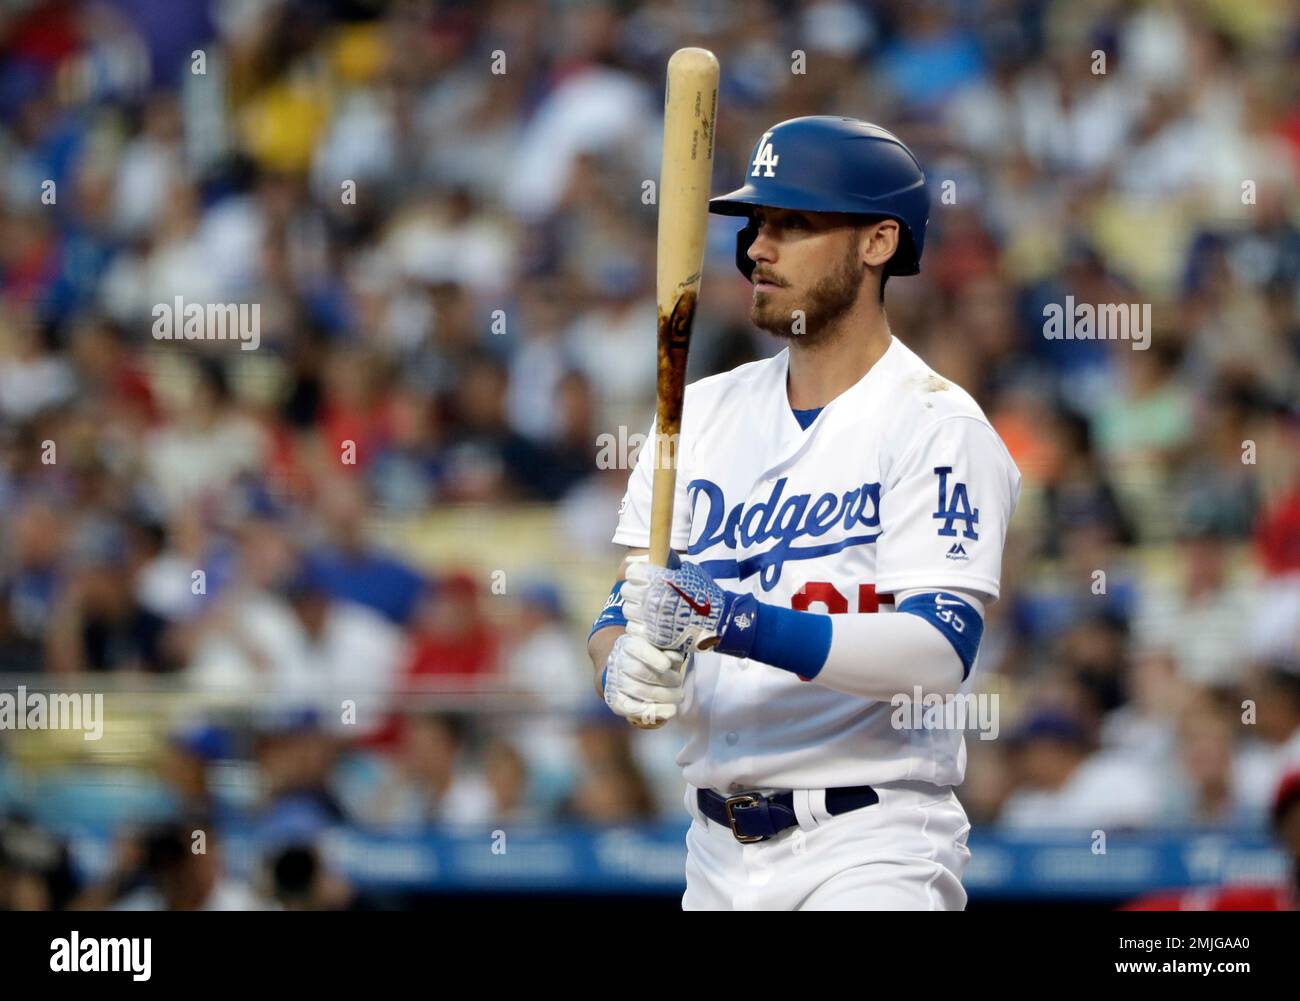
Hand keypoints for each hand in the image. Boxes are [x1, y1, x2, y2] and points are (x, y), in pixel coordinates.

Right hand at [602, 632, 686, 727]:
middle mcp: (618, 661)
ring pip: (639, 690)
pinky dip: (653, 711)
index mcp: (628, 644)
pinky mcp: (615, 701)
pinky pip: (632, 708)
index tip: (667, 665)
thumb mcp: (657, 646)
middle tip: (679, 682)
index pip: (638, 649)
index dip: (653, 658)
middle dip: (664, 678)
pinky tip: (670, 710)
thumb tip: (673, 658)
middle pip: (640, 671)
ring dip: (664, 695)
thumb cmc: (648, 657)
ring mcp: (614, 682)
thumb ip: (666, 648)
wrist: (623, 673)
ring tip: (679, 695)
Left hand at [622, 559, 750, 653]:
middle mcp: (651, 598)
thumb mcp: (689, 572)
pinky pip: (633, 628)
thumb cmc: (705, 594)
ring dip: (637, 609)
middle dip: (635, 590)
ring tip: (649, 610)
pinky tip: (650, 623)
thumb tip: (659, 556)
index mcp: (659, 579)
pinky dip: (640, 626)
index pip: (632, 572)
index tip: (642, 576)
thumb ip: (670, 565)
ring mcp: (651, 619)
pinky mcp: (653, 636)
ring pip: (628, 610)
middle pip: (626, 591)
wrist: (718, 622)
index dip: (637, 573)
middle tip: (645, 593)